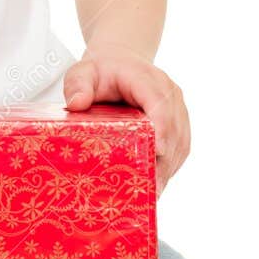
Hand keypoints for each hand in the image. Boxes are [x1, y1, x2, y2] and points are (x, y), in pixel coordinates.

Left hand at [62, 44, 189, 196]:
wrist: (120, 64)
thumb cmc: (102, 71)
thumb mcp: (83, 72)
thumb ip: (77, 84)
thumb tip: (76, 104)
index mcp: (148, 80)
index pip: (161, 104)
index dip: (163, 128)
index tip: (158, 151)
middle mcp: (169, 95)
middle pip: (174, 130)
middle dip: (163, 160)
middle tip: (149, 188)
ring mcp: (177, 111)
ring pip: (181, 143)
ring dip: (168, 169)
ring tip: (151, 194)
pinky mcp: (178, 126)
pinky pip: (179, 149)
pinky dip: (169, 169)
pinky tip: (155, 188)